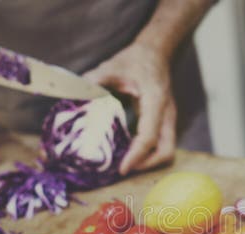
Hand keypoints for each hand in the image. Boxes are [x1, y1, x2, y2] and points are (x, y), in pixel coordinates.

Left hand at [83, 43, 175, 175]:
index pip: (150, 136)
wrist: (155, 53)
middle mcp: (166, 113)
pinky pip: (160, 145)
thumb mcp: (113, 65)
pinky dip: (147, 153)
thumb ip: (96, 79)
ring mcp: (168, 120)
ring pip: (166, 150)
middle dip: (147, 164)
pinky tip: (129, 152)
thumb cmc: (135, 60)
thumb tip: (77, 93)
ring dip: (148, 161)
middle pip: (166, 151)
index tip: (122, 169)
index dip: (137, 155)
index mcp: (156, 101)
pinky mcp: (165, 123)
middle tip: (124, 168)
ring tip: (126, 163)